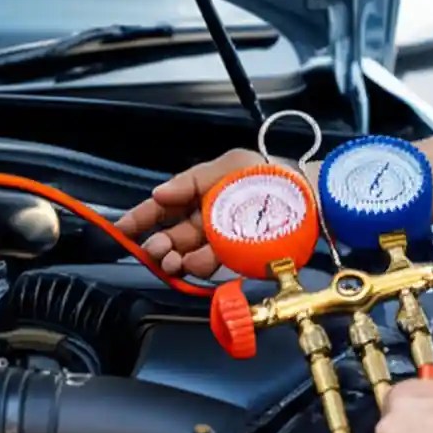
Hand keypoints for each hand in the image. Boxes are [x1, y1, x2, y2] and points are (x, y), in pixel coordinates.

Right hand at [115, 149, 318, 277]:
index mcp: (200, 193)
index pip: (163, 207)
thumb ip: (190, 180)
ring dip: (174, 259)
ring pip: (187, 254)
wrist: (310, 197)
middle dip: (157, 244)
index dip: (141, 218)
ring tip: (171, 260)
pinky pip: (211, 265)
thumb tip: (158, 192)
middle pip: (171, 235)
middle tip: (153, 250)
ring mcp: (220, 239)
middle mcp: (207, 218)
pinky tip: (193, 263)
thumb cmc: (272, 174)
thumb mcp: (228, 165)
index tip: (123, 228)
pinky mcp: (236, 256)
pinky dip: (198, 266)